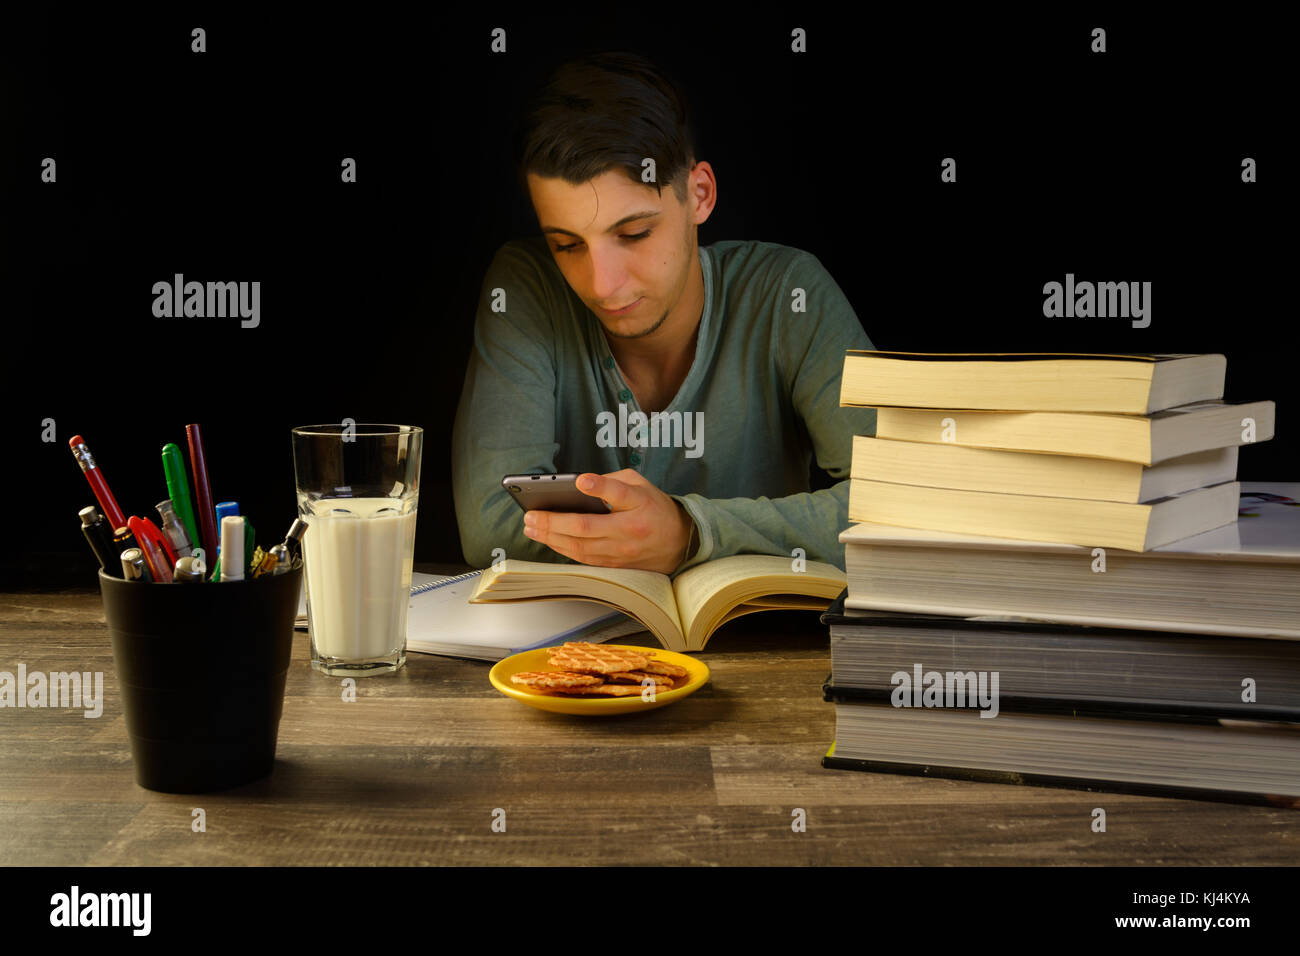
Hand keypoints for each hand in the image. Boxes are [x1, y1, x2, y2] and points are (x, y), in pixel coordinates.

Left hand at [522, 469, 693, 573]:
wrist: (680, 542)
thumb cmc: (655, 508)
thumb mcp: (642, 485)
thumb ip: (613, 482)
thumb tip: (580, 484)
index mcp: (640, 505)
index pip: (619, 494)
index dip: (600, 487)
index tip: (580, 481)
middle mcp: (630, 531)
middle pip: (587, 528)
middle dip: (553, 522)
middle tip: (530, 515)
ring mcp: (622, 552)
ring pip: (580, 548)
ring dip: (551, 538)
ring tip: (531, 528)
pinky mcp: (616, 566)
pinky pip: (584, 559)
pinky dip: (563, 549)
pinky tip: (548, 539)